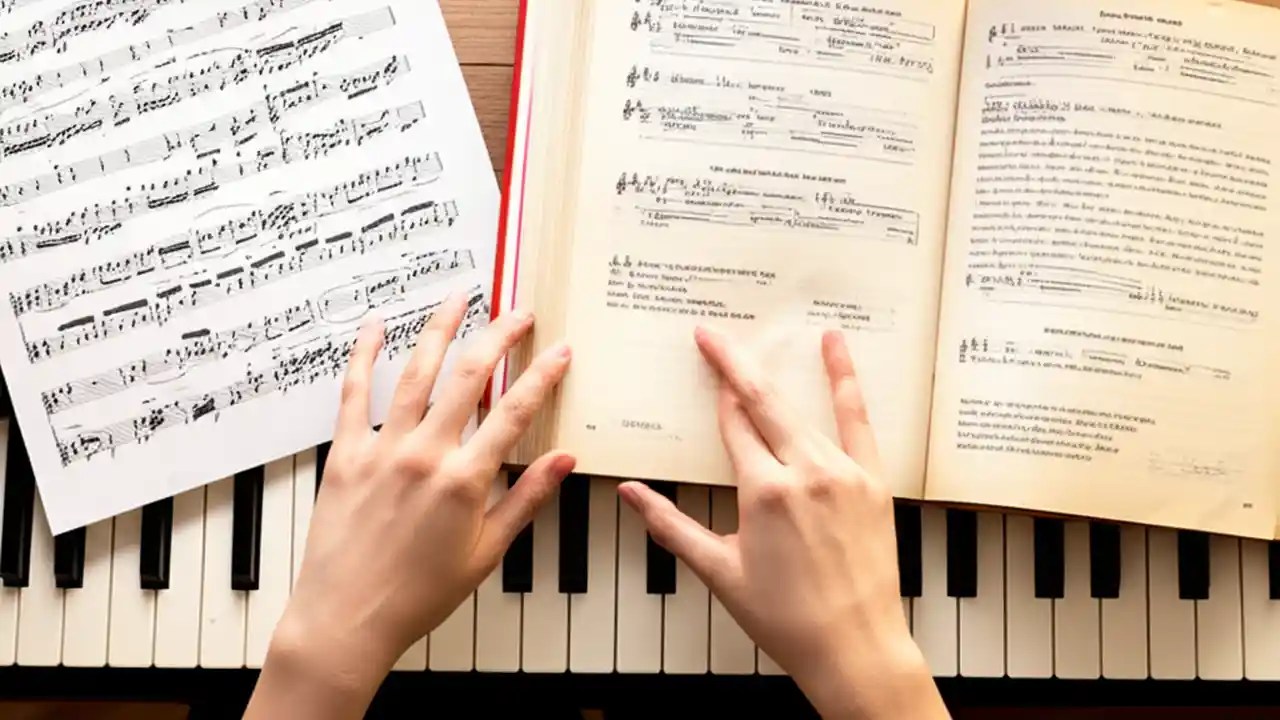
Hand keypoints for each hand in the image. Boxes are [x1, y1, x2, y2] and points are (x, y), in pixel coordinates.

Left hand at [248, 296, 573, 717]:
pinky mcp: (346, 454)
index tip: (560, 350)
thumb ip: (525, 500)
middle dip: (499, 336)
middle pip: (470, 377)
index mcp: (464, 481)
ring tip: (458, 298)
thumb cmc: (416, 595)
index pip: (515, 412)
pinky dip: (363, 356)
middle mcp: (424, 455)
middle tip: (519, 312)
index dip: (543, 375)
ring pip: (416, 373)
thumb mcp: (485, 552)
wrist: (345, 619)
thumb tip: (563, 460)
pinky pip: (354, 394)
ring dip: (440, 330)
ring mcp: (382, 450)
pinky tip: (374, 327)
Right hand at [618, 326, 947, 719]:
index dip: (717, 393)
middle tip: (712, 334)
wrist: (855, 648)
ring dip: (782, 370)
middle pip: (762, 402)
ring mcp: (843, 472)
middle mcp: (804, 473)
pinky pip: (858, 419)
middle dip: (733, 363)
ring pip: (803, 409)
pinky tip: (836, 348)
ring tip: (768, 333)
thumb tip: (631, 495)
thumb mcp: (719, 571)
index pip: (733, 425)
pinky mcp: (873, 480)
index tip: (702, 359)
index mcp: (763, 492)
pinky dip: (845, 381)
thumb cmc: (786, 618)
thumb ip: (671, 526)